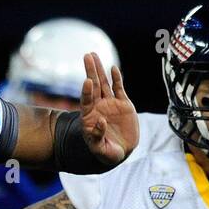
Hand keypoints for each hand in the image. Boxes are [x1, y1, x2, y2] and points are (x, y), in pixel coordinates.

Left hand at [79, 52, 137, 166]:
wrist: (121, 151)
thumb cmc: (107, 153)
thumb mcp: (100, 149)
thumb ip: (97, 136)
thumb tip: (100, 121)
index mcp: (89, 117)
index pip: (86, 101)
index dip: (86, 91)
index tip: (87, 81)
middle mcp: (98, 107)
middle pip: (93, 86)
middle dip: (91, 71)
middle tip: (87, 56)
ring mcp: (110, 104)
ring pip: (104, 84)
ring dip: (99, 70)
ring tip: (94, 55)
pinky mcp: (123, 103)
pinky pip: (118, 88)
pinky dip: (117, 78)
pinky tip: (113, 68)